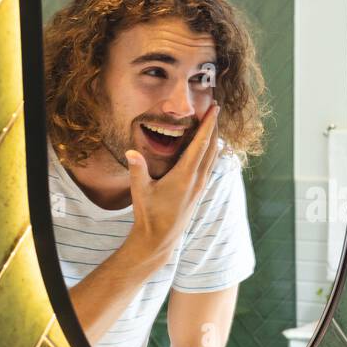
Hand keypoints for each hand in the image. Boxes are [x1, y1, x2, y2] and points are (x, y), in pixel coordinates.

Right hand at [122, 104, 220, 273]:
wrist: (160, 239)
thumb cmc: (149, 214)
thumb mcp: (140, 190)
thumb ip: (137, 169)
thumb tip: (131, 151)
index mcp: (185, 175)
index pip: (201, 144)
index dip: (208, 124)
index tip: (214, 108)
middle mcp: (197, 179)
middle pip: (211, 147)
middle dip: (214, 126)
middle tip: (215, 108)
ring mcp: (200, 186)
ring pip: (212, 156)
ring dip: (214, 138)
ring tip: (213, 122)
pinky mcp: (198, 191)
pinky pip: (209, 165)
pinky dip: (211, 151)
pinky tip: (209, 147)